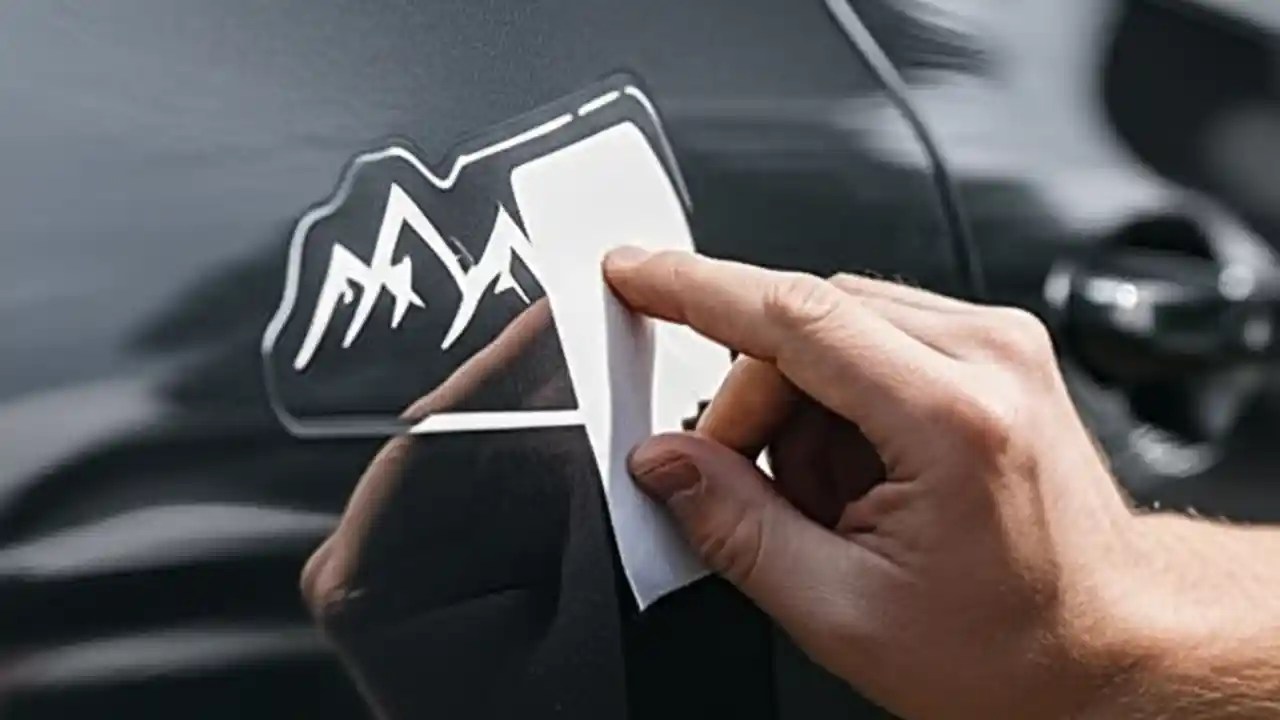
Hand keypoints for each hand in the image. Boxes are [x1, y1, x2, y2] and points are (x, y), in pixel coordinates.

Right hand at [603, 248, 1145, 719]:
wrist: (1111, 646)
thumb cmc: (1012, 645)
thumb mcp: (845, 612)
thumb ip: (734, 528)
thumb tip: (663, 465)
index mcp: (953, 418)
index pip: (792, 315)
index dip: (692, 288)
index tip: (631, 275)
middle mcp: (987, 356)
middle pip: (802, 323)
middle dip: (751, 405)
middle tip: (755, 494)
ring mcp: (996, 345)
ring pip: (832, 329)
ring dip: (798, 409)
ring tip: (837, 502)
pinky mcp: (993, 351)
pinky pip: (872, 340)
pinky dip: (839, 402)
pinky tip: (863, 475)